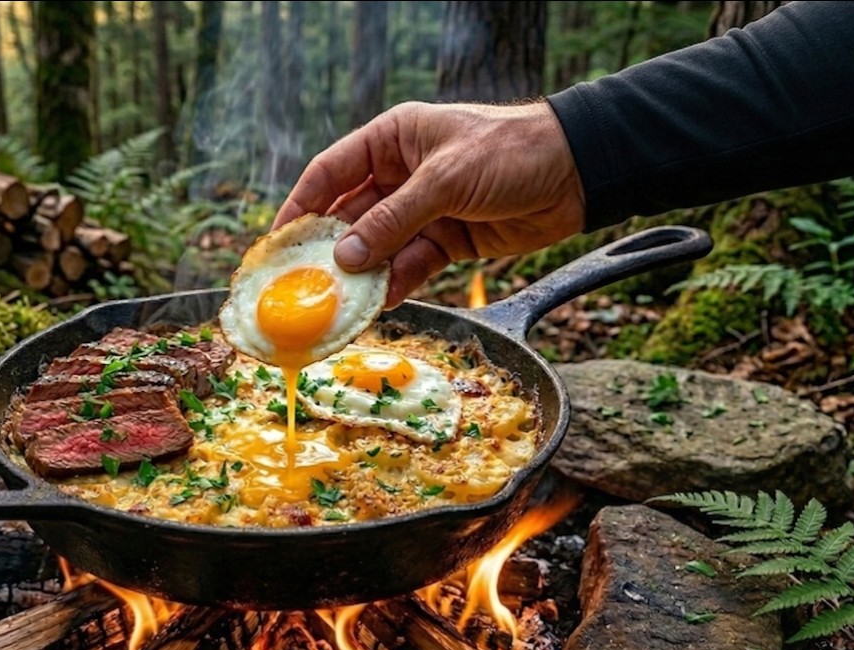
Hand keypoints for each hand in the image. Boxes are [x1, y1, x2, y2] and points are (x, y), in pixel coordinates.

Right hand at [273, 101, 585, 306]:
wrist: (577, 173)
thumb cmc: (509, 152)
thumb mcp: (444, 180)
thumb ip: (393, 220)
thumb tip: (346, 258)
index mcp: (392, 140)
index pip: (330, 174)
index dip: (299, 207)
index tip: (276, 242)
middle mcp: (400, 174)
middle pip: (349, 216)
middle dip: (327, 251)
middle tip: (300, 286)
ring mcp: (422, 210)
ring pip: (377, 248)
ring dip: (360, 275)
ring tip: (335, 304)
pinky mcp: (446, 241)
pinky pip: (409, 266)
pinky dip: (394, 286)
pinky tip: (376, 305)